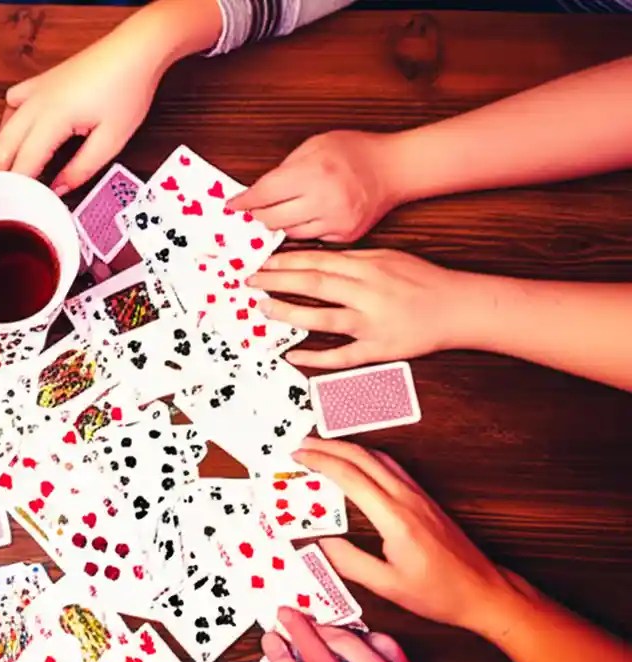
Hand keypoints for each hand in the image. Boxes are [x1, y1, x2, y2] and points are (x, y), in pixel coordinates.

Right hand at [0, 29, 161, 194]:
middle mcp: (36, 103)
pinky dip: (9, 121)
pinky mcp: (41, 81)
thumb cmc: (128, 89)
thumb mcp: (112, 140)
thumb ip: (81, 169)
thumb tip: (58, 189)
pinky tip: (20, 132)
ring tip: (8, 174)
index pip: (25, 162)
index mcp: (52, 119)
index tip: (15, 209)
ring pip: (4, 126)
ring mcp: (36, 90)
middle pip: (4, 146)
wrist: (136, 49)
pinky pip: (12, 103)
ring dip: (2, 151)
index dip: (18, 188)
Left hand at [227, 131, 402, 242]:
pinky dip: (305, 228)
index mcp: (313, 173)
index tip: (232, 206)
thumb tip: (256, 192)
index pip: (264, 194)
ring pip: (289, 233)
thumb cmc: (354, 152)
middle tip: (256, 208)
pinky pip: (311, 239)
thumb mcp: (314, 146)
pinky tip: (311, 214)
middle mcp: (324, 200)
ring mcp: (336, 222)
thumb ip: (284, 170)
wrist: (395, 168)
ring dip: (282, 222)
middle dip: (259, 213)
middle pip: (272, 219)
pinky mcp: (346, 236)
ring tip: (287, 209)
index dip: (244, 202)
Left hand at [248, 249, 469, 368]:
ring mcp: (372, 322)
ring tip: (263, 310)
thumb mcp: (389, 258)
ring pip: (322, 317)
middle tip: (249, 283)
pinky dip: (315, 356)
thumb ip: (353, 260)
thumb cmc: (423, 281)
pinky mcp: (379, 348)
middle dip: (277, 282)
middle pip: (314, 284)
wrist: (459, 307)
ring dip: (288, 314)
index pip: (317, 261)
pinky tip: (292, 354)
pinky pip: (342, 355)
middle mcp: (367, 292)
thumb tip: (315, 258)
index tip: (261, 263)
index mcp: (368, 267)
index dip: (285, 262)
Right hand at [293, 438, 521, 635]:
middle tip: (301, 445)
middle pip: (363, 457)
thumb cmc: (440, 593)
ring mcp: (419, 496)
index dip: (319, 462)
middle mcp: (407, 499)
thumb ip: (350, 562)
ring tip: (323, 449)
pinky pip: (391, 467)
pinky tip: (357, 463)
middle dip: (328, 446)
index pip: (350, 477)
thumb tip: (320, 543)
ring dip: (348, 448)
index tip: (297, 457)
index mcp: (395, 518)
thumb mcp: (388, 586)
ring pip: (379, 458)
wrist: (485, 592)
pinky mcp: (426, 500)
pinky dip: (366, 457)